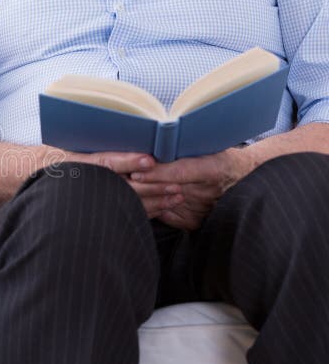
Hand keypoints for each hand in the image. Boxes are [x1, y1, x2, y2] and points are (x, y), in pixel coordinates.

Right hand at [57, 149, 184, 219]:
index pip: (107, 162)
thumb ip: (98, 147)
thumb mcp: (71, 149)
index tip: (149, 160)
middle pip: (124, 185)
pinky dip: (147, 211)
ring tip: (176, 197)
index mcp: (80, 163)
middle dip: (152, 187)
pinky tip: (163, 207)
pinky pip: (126, 211)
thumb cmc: (58, 160)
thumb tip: (128, 140)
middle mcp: (88, 182)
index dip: (129, 161)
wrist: (36, 176)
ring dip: (155, 201)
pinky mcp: (100, 210)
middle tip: (176, 184)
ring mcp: (94, 199)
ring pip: (128, 201)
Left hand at [128, 147, 253, 229]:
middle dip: (142, 185)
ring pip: (163, 204)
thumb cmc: (222, 156)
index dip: (158, 172)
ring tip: (120, 186)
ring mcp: (201, 210)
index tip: (136, 170)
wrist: (245, 179)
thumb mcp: (209, 146)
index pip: (182, 171)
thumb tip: (154, 141)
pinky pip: (164, 214)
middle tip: (118, 176)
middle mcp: (208, 192)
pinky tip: (133, 199)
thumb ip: (185, 147)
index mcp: (214, 169)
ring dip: (142, 196)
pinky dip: (148, 206)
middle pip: (168, 189)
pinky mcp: (194, 221)